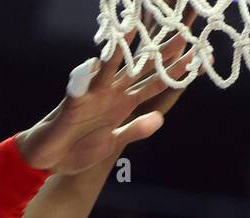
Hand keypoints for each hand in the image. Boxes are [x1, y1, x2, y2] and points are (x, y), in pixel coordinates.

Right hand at [15, 27, 195, 173]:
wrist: (49, 158)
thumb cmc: (79, 148)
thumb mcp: (114, 142)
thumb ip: (136, 129)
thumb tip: (160, 118)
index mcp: (125, 103)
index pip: (157, 83)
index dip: (178, 71)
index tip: (200, 57)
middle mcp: (112, 92)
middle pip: (141, 67)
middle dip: (161, 50)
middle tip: (182, 28)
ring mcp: (93, 95)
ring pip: (112, 67)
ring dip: (123, 51)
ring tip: (137, 30)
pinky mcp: (73, 103)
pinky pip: (80, 87)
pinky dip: (87, 77)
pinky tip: (96, 63)